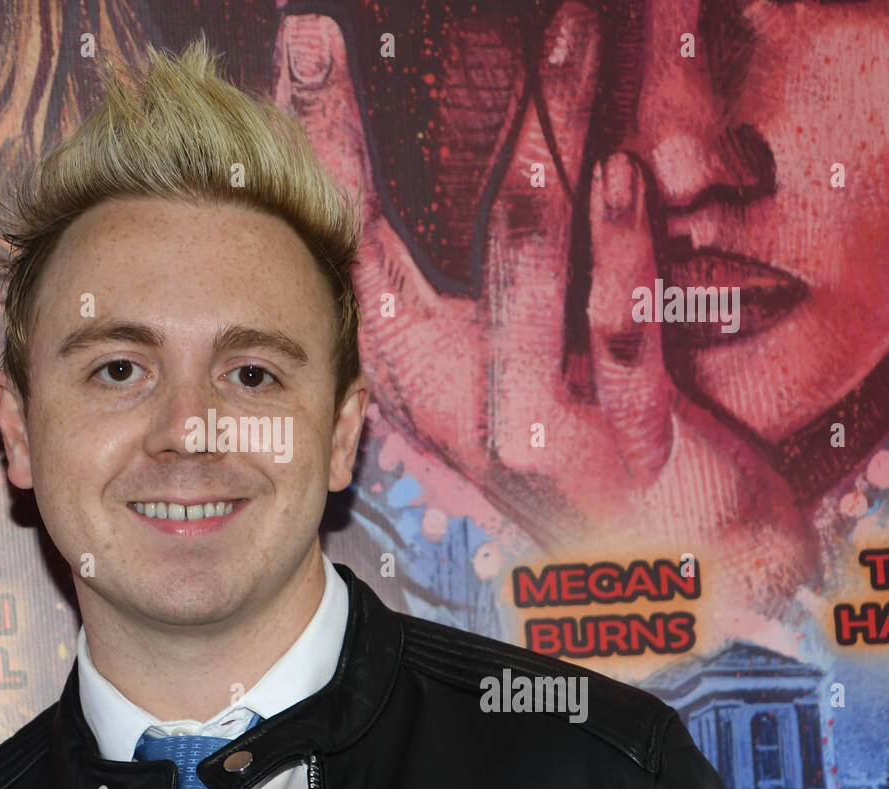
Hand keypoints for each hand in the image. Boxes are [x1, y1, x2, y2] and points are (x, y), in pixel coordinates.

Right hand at [273, 5, 815, 606]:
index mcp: (420, 373)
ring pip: (524, 278)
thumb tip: (381, 208)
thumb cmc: (560, 453)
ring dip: (538, 160)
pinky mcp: (629, 451)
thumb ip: (429, 298)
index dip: (329, 141)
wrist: (648, 568)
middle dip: (356, 132)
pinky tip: (619, 178)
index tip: (306, 45)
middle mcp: (456, 401)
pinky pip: (620, 344)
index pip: (357, 239)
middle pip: (400, 247)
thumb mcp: (478, 362)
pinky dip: (622, 257)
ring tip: (562, 49)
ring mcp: (537, 432)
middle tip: (325, 30)